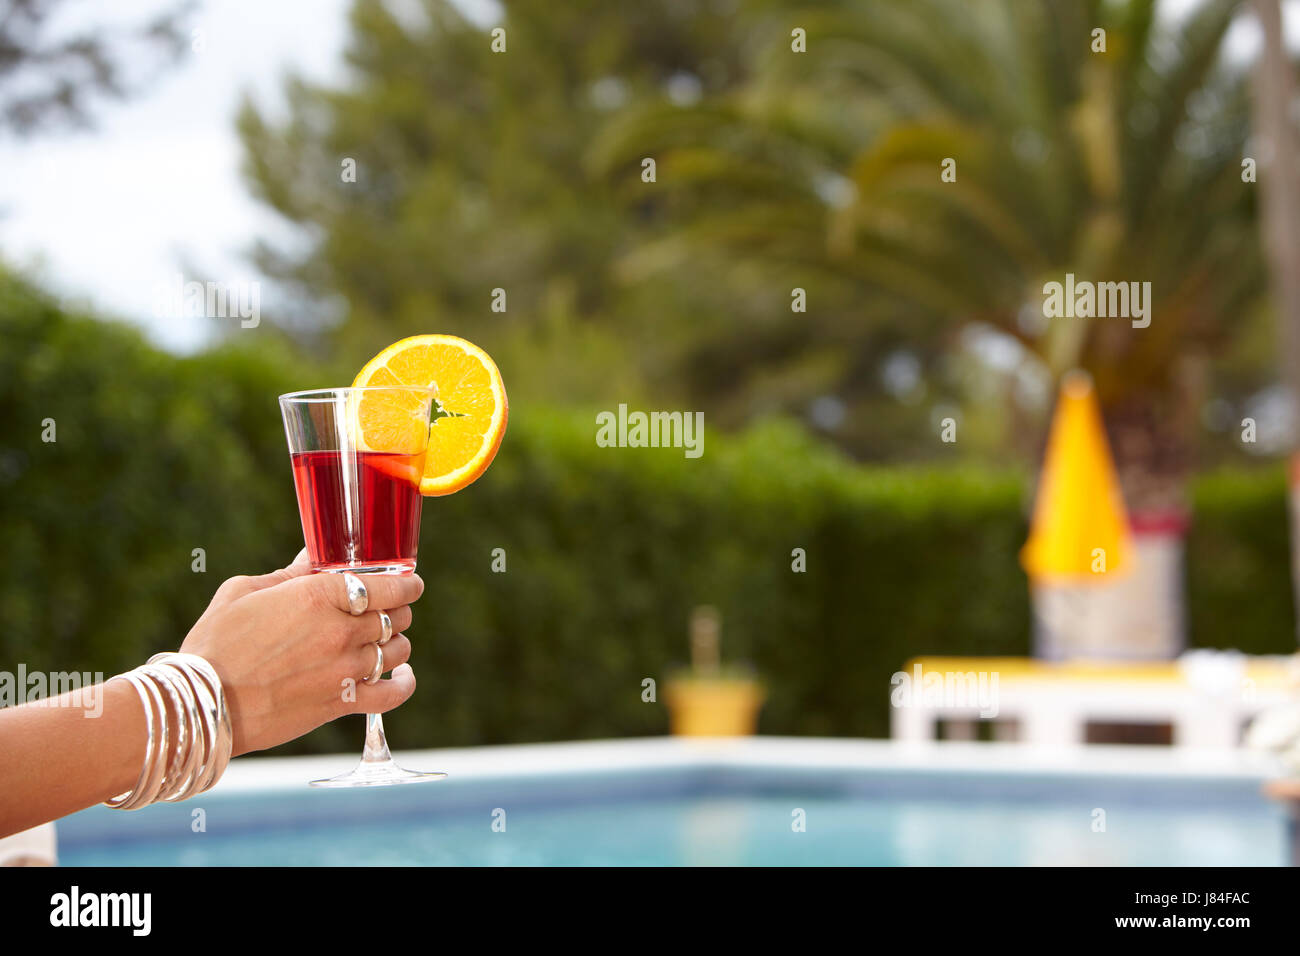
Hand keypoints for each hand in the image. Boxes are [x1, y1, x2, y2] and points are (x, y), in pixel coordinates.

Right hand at [179, 551, 422, 755]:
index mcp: (319, 596)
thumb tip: (313, 556)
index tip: (411, 582)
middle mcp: (340, 631)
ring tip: (385, 639)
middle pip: (395, 616)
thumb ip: (289, 573)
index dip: (406, 582)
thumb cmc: (215, 643)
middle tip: (388, 610)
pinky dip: (405, 683)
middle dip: (397, 609)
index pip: (387, 585)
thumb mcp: (244, 591)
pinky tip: (403, 675)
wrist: (204, 703)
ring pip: (397, 650)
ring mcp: (345, 668)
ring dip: (396, 641)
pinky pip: (393, 694)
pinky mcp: (341, 702)